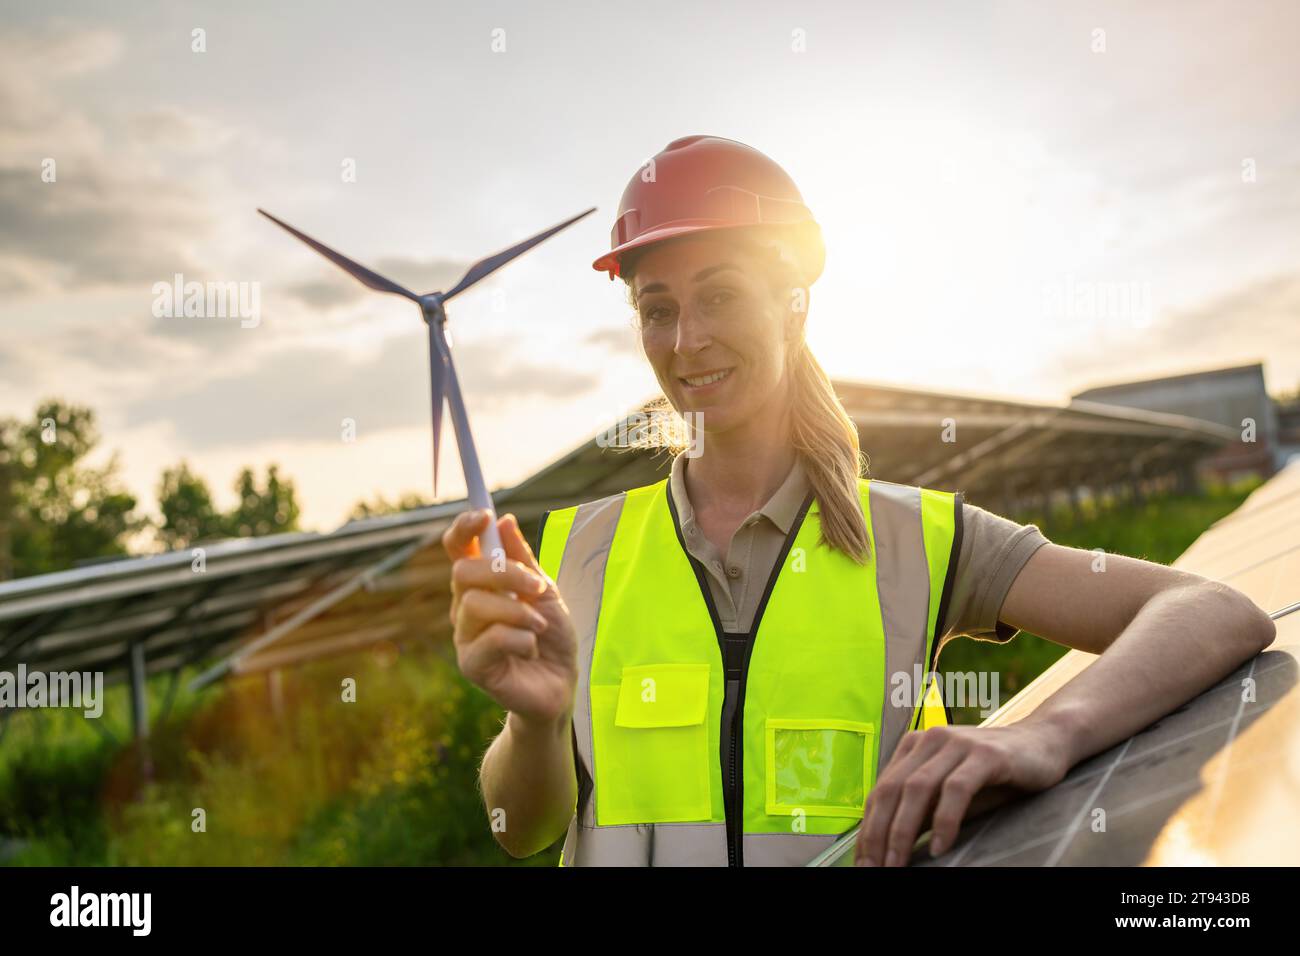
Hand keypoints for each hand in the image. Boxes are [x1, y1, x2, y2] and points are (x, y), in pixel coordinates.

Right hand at [442, 510, 577, 726]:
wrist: (561, 684)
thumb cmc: (551, 637)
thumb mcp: (545, 591)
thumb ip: (523, 560)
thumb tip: (504, 520)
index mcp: (481, 585)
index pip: (458, 548)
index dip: (464, 527)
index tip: (484, 515)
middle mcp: (464, 607)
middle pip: (463, 572)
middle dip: (506, 574)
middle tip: (537, 589)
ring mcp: (465, 637)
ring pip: (477, 604)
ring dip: (520, 613)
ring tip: (539, 627)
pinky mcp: (472, 665)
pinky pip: (492, 639)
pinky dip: (523, 640)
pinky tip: (531, 651)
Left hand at [854, 722, 1069, 865]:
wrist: (1044, 743)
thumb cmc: (993, 773)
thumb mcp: (950, 789)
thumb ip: (923, 808)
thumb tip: (891, 844)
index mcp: (915, 746)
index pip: (881, 790)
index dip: (868, 828)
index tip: (862, 860)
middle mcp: (930, 739)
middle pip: (893, 790)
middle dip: (878, 834)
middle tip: (874, 868)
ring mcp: (957, 744)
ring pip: (917, 789)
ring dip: (903, 832)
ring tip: (897, 864)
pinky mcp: (986, 755)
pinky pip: (956, 790)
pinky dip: (944, 821)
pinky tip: (941, 847)